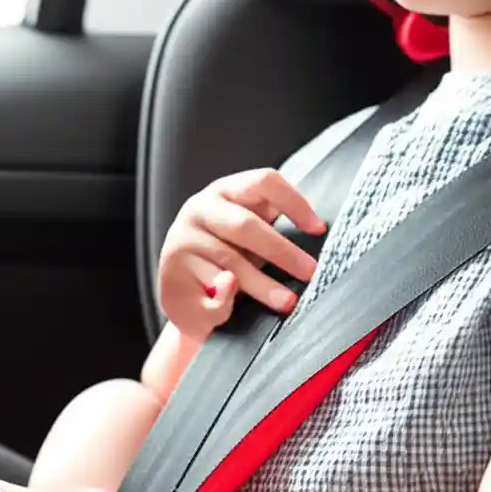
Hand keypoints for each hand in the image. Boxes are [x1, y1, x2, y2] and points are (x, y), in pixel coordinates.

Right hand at [158, 168, 325, 339]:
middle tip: (310, 272)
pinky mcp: (172, 277)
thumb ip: (272, 226)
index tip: (318, 229)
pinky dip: (227, 302)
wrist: (188, 297)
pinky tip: (235, 309)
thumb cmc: (229, 260)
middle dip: (283, 252)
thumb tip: (314, 231)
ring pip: (230, 264)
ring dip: (263, 285)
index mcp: (225, 191)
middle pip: (246, 225)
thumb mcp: (251, 237)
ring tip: (287, 302)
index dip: (295, 203)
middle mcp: (199, 210)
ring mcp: (182, 242)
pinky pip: (209, 291)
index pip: (263, 182)